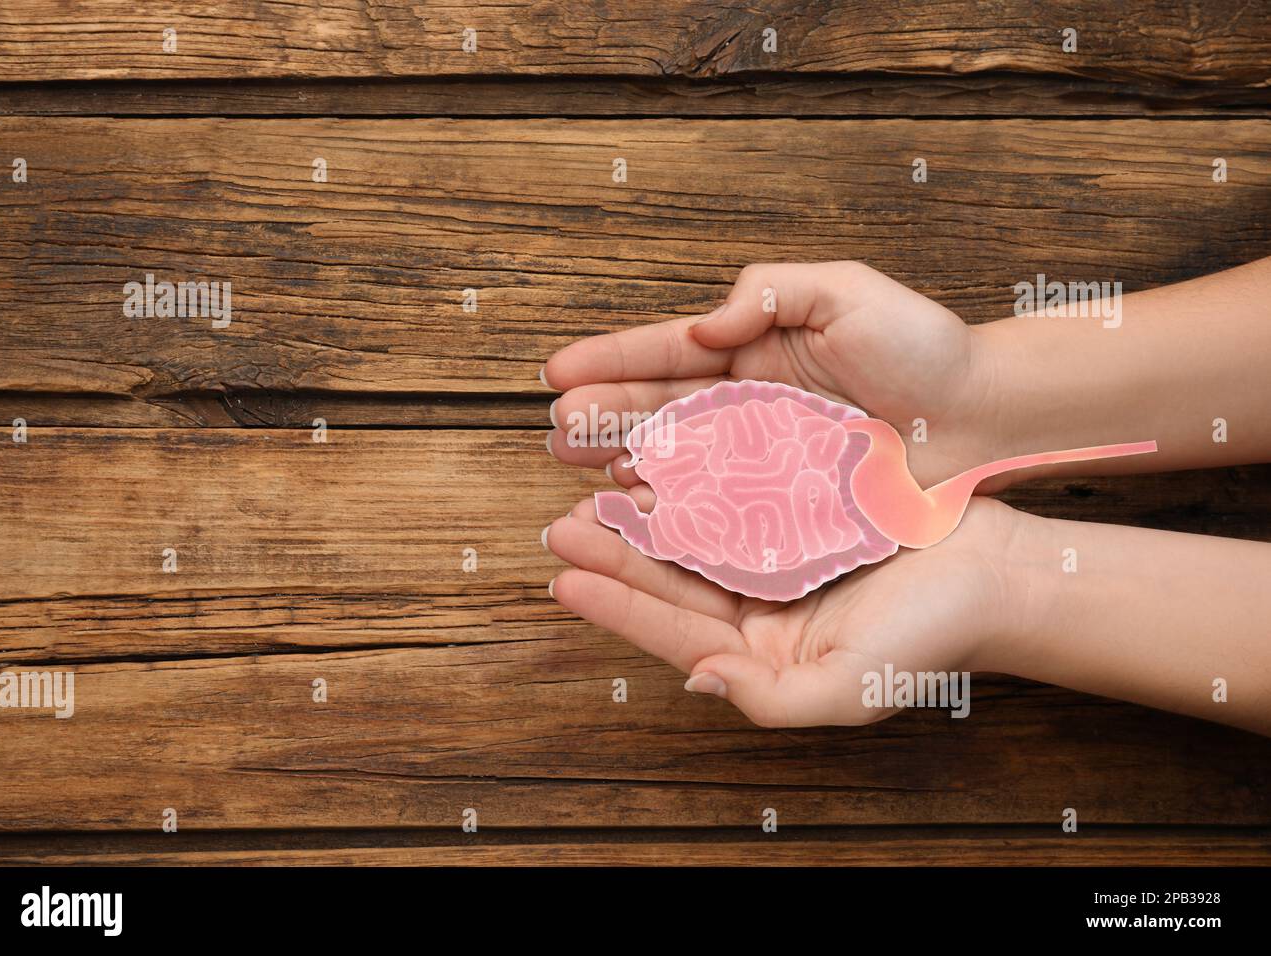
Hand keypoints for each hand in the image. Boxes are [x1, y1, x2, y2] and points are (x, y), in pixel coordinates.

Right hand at [543, 261, 1004, 490]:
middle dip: (602, 415)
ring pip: (677, 454)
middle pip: (659, 405)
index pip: (669, 350)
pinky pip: (718, 499)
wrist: (982, 412)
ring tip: (578, 468)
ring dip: (624, 458)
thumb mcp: (847, 291)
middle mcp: (749, 397)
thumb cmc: (922, 344)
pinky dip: (673, 502)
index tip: (557, 371)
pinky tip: (638, 504)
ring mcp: (764, 449)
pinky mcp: (787, 494)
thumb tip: (705, 328)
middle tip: (554, 429)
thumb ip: (771, 291)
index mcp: (756, 344)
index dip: (612, 360)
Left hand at [545, 492, 1028, 727]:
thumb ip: (768, 697)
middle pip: (673, 585)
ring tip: (592, 490)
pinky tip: (662, 462)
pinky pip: (735, 502)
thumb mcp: (849, 687)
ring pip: (694, 540)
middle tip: (559, 526)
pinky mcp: (800, 522)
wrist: (1000, 578)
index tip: (564, 578)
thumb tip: (696, 678)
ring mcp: (779, 568)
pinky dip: (697, 484)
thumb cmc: (933, 638)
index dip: (619, 607)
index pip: (676, 636)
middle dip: (614, 556)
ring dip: (645, 517)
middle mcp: (762, 617)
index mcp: (764, 659)